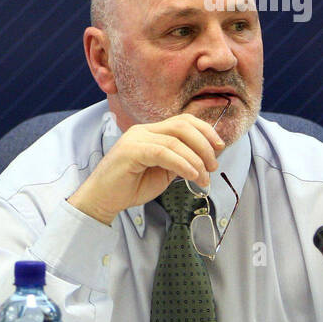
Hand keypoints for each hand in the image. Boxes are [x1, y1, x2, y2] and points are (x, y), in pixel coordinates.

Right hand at [68, 113, 224, 225]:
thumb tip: (206, 158)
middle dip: (204, 144)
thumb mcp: (163, 172)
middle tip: (213, 166)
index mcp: (150, 132)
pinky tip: (191, 176)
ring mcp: (135, 139)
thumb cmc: (130, 187)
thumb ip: (180, 161)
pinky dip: (182, 164)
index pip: (183, 121)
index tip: (220, 148)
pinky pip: (164, 153)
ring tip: (203, 177)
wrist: (102, 200)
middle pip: (183, 125)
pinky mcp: (130, 151)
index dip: (206, 131)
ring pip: (176, 140)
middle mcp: (143, 130)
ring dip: (196, 159)